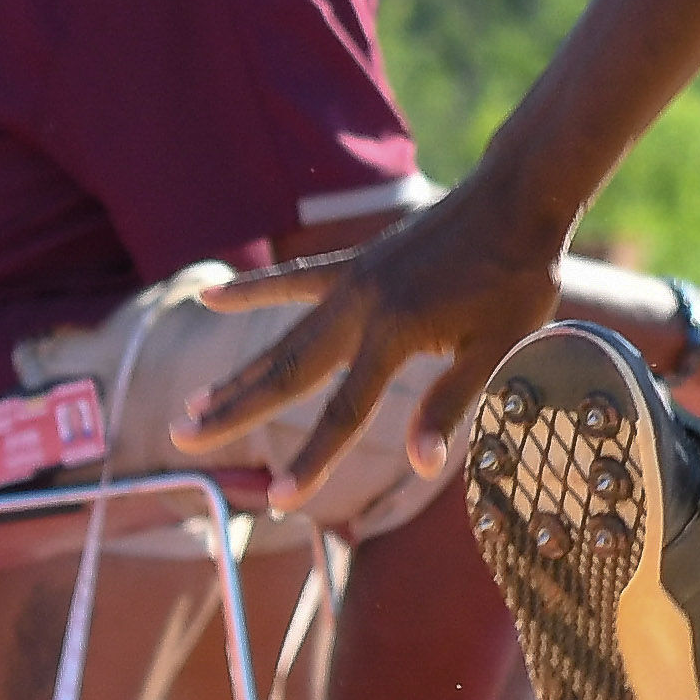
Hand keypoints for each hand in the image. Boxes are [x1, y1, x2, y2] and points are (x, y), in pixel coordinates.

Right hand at [182, 185, 562, 515]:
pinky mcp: (355, 262)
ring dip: (238, 372)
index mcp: (395, 334)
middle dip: (235, 411)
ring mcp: (352, 281)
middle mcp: (360, 306)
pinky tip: (212, 298)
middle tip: (182, 438)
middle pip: (287, 373)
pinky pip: (294, 282)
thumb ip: (452, 402)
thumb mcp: (499, 346)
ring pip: (284, 338)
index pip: (343, 413)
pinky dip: (254, 292)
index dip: (311, 461)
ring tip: (193, 402)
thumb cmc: (517, 278)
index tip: (279, 501)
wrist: (516, 199)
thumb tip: (422, 464)